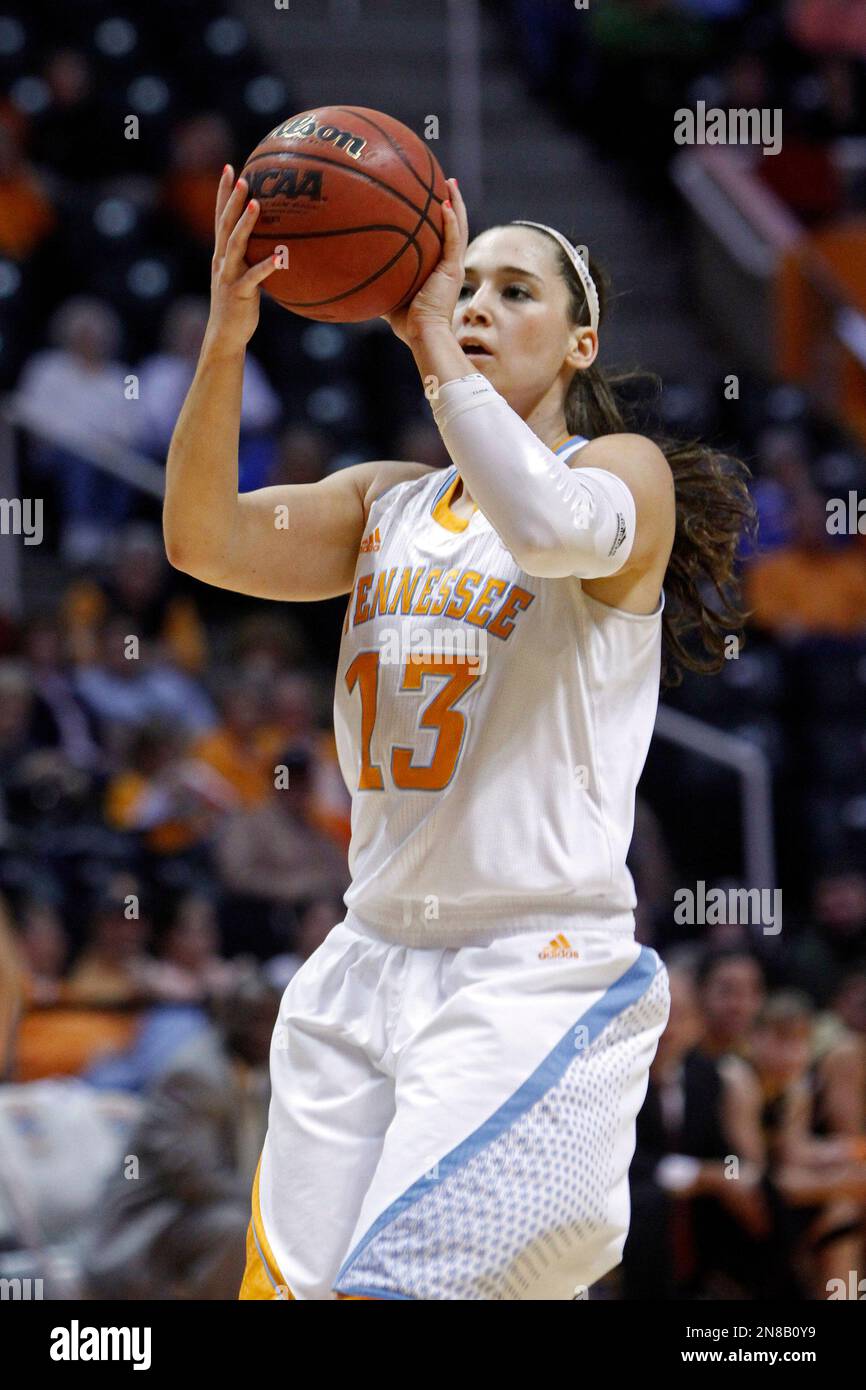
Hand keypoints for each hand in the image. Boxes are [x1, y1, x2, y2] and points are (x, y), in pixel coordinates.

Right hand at [204, 165, 278, 356]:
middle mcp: (222, 261)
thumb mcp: (244, 277)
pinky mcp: (239, 292)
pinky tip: (280, 256)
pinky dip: (266, 266)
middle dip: (231, 199)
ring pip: (235, 244)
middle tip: (242, 176)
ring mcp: (229, 276)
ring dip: (245, 223)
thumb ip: (254, 258)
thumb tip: (278, 242)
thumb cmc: (238, 306)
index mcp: (222, 254)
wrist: (225, 335)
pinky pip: (254, 277)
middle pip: (225, 224)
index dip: (223, 193)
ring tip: (256, 204)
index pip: (220, 217)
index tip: (229, 168)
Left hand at [380, 177, 467, 345]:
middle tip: (446, 182)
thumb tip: (356, 273)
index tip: (434, 200)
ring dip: (456, 203)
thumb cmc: (407, 323)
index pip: (442, 239)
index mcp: (439, 270)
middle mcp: (449, 265)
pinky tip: (444, 203)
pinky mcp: (454, 270)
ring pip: (459, 227)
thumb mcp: (390, 296)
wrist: (423, 334)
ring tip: (450, 182)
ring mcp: (454, 266)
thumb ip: (380, 282)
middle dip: (451, 203)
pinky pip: (454, 239)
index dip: (440, 219)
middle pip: (454, 226)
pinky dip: (451, 221)